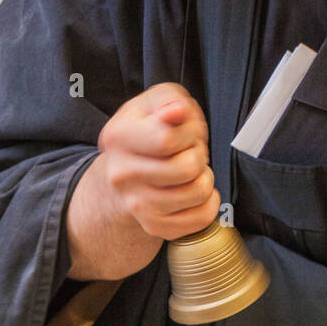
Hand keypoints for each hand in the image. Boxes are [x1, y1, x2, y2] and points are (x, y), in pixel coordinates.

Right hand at [66, 83, 217, 279]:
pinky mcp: (154, 226)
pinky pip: (201, 218)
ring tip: (191, 168)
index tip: (188, 130)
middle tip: (190, 150)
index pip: (168, 140)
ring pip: (198, 192)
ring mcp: (135, 205)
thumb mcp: (158, 100)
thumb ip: (170, 99)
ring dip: (205, 176)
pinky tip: (195, 189)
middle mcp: (121, 175)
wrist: (127, 166)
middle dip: (199, 153)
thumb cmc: (149, 128)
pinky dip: (209, 202)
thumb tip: (177, 112)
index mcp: (118, 137)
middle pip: (186, 168)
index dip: (190, 132)